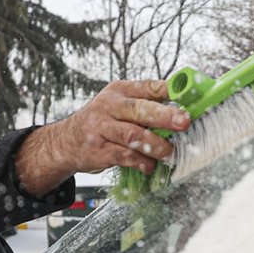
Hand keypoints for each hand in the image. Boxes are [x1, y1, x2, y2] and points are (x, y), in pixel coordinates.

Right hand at [14, 79, 191, 195]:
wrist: (66, 141)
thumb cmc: (101, 121)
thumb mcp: (118, 104)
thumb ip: (145, 104)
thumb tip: (182, 108)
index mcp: (119, 91)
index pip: (147, 87)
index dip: (168, 90)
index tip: (188, 95)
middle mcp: (109, 106)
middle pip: (140, 109)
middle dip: (165, 115)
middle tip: (184, 122)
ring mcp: (102, 128)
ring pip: (132, 135)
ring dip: (155, 145)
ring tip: (170, 153)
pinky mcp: (98, 150)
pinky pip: (123, 156)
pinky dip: (140, 162)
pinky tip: (149, 165)